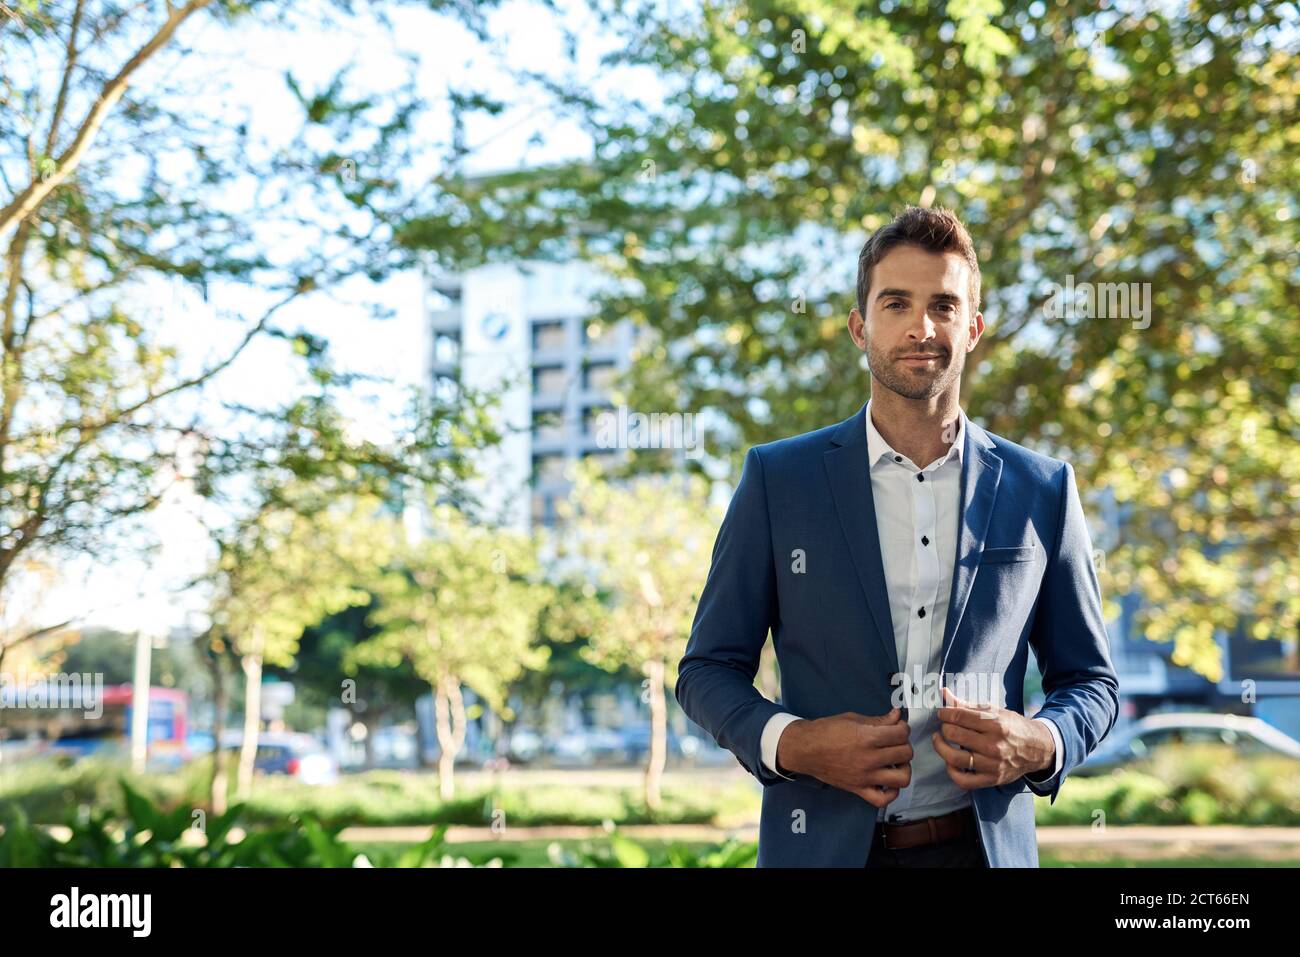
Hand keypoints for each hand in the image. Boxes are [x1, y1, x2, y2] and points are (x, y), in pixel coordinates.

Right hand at [776, 708, 912, 807]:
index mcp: (867, 737)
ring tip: (895, 762)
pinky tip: (888, 782)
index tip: (897, 728)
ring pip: (902, 778)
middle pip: (905, 753)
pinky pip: (883, 799)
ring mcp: (865, 776)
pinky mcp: (859, 789)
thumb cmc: (827, 731)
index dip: (903, 728)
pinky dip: (891, 793)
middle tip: (895, 742)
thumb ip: (878, 719)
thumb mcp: (853, 719)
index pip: (902, 734)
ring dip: (903, 768)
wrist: (806, 749)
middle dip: (903, 745)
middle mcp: (869, 758)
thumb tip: (897, 715)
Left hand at [931, 688, 1054, 789]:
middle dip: (944, 728)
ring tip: (940, 740)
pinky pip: (964, 781)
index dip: (944, 713)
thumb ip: (966, 705)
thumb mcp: (993, 711)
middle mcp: (994, 745)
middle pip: (955, 735)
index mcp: (995, 724)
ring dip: (941, 747)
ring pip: (955, 758)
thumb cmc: (1012, 727)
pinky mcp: (991, 779)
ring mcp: (992, 764)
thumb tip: (943, 693)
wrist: (1036, 748)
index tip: (942, 714)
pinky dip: (951, 772)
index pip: (959, 716)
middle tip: (944, 726)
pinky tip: (950, 762)